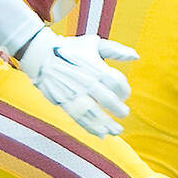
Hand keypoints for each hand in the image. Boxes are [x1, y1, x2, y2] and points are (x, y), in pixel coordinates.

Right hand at [17, 28, 138, 137]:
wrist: (41, 54)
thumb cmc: (71, 48)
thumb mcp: (94, 43)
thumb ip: (116, 50)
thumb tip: (136, 56)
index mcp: (97, 68)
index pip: (117, 83)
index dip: (124, 91)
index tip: (124, 95)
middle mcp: (87, 82)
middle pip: (108, 100)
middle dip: (118, 109)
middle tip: (124, 114)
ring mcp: (75, 93)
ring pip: (94, 112)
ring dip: (106, 124)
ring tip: (116, 131)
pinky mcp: (64, 102)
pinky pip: (79, 117)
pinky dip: (90, 127)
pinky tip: (100, 134)